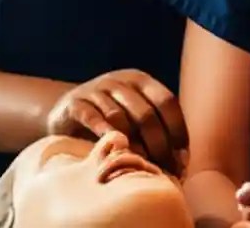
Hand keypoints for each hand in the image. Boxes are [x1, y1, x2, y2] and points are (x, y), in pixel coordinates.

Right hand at [45, 69, 188, 175]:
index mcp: (140, 80)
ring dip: (133, 145)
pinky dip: (104, 134)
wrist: (66, 114)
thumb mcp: (135, 115)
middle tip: (163, 169)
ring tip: (141, 166)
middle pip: (146, 113)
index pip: (167, 101)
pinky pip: (92, 118)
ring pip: (120, 117)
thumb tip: (183, 159)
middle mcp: (119, 81)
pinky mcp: (74, 103)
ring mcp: (95, 89)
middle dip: (158, 144)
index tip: (182, 157)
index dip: (177, 129)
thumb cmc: (110, 120)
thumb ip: (157, 127)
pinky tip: (113, 149)